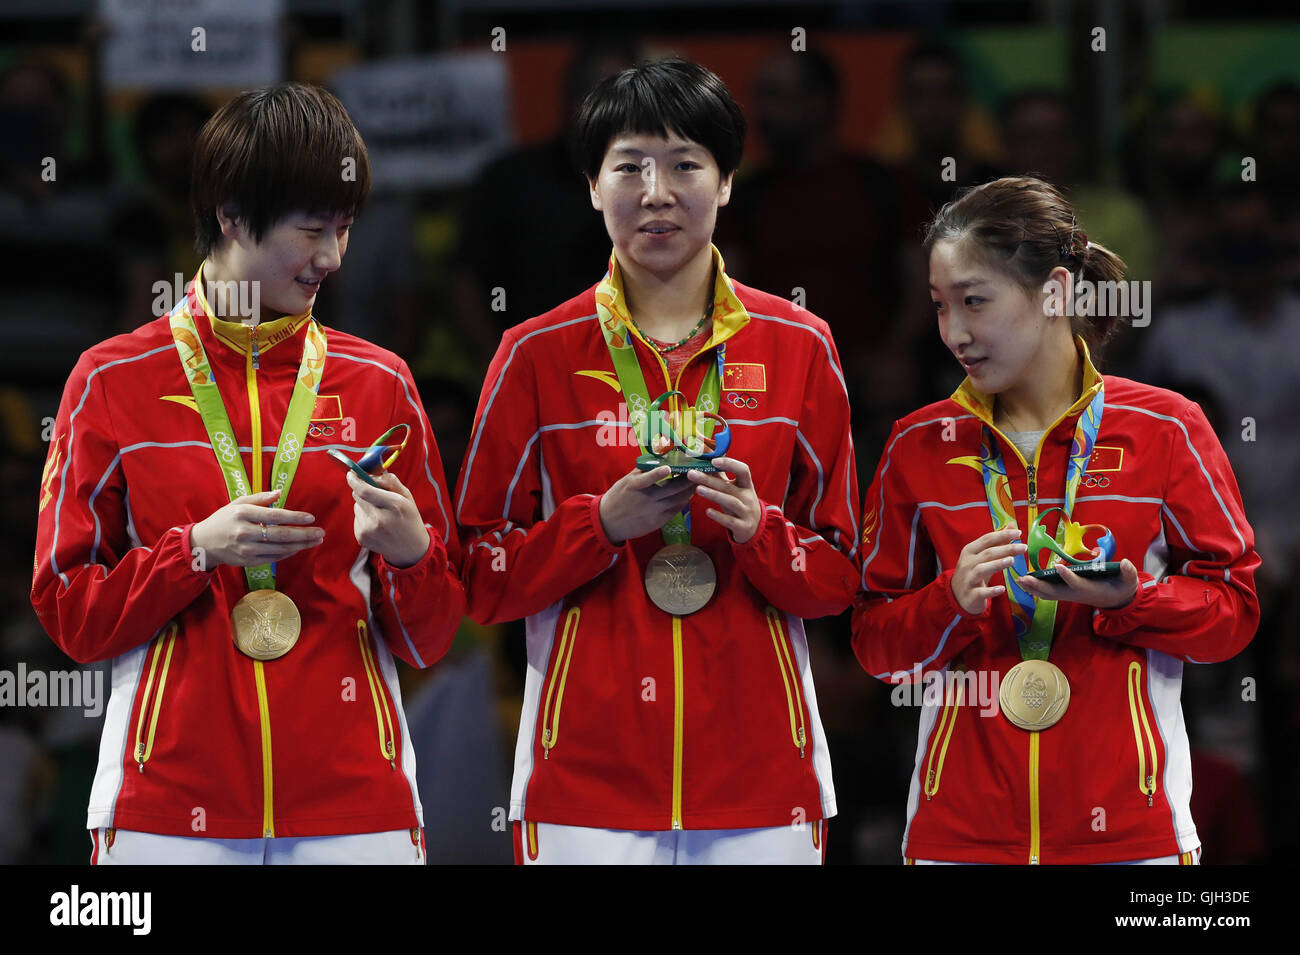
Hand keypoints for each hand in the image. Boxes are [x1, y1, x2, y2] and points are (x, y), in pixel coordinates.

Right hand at [190, 490, 322, 569]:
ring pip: (280, 549)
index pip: (275, 516)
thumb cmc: (224, 519)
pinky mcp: (248, 561)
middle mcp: (244, 532)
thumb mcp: (238, 503)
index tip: (311, 518)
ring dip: (301, 545)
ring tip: (316, 540)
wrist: (204, 542)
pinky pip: (273, 558)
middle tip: (321, 532)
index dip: (295, 517)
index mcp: (242, 514)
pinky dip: (288, 553)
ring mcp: (246, 549)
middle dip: (304, 534)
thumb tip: (279, 492)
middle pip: (281, 535)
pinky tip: (299, 548)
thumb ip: (260, 498)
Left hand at [349, 470, 430, 567]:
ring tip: (380, 514)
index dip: (354, 480)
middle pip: (358, 496)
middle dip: (362, 490)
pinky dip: (363, 516)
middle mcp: (380, 519)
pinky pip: (356, 518)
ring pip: (356, 506)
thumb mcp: (407, 497)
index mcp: (395, 506)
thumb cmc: (408, 518)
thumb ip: (390, 481)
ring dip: (364, 505)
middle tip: (374, 494)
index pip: (365, 490)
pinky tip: (376, 524)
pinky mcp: (361, 537)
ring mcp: (369, 530)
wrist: (410, 549)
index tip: (350, 474)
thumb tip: (370, 475)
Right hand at [598, 465, 696, 544]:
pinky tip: (688, 496)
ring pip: (677, 500)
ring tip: (697, 482)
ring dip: (688, 491)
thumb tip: (659, 458)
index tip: (668, 468)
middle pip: (671, 490)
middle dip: (687, 480)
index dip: (657, 473)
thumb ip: (643, 471)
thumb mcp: (626, 481)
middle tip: (698, 471)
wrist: (609, 522)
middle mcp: (645, 500)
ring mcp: (652, 512)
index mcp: (634, 486)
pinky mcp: (657, 522)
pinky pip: (674, 511)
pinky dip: (683, 502)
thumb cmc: (618, 497)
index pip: (647, 479)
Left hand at [686, 456, 761, 543]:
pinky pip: (730, 521)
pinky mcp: (742, 526)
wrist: (755, 526)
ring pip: (730, 502)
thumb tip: (704, 459)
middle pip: (729, 486)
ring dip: (713, 494)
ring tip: (697, 489)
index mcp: (746, 485)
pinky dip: (719, 516)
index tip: (713, 460)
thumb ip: (721, 476)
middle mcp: (748, 497)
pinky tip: (707, 511)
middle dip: (710, 480)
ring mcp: (746, 512)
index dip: (730, 464)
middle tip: (691, 474)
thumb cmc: (740, 502)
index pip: (743, 470)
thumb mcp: (735, 489)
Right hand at [951, 527, 1026, 614]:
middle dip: (1006, 549)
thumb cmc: (973, 571)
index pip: (987, 539)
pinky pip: (981, 592)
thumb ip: (998, 541)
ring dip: (997, 564)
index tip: (1019, 533)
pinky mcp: (971, 594)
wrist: (957, 594)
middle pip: (987, 553)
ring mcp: (968, 579)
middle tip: (1023, 547)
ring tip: (1012, 561)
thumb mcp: (982, 555)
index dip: (1002, 535)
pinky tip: (1002, 589)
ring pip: (982, 570)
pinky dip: (991, 590)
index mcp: (970, 551)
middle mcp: (968, 563)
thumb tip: (1012, 525)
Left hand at [1015, 558, 1139, 608]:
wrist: (1116, 600)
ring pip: (1047, 594)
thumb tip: (1126, 563)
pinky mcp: (1065, 594)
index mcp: (1089, 589)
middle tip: (1024, 577)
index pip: (1076, 583)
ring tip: (1018, 579)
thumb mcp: (1128, 580)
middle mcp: (1075, 594)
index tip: (1057, 566)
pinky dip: (1035, 588)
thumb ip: (1128, 572)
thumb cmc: (1121, 587)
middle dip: (1039, 585)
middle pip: (1054, 592)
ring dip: (1032, 587)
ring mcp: (1068, 595)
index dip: (1067, 576)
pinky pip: (1047, 593)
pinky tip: (1023, 582)